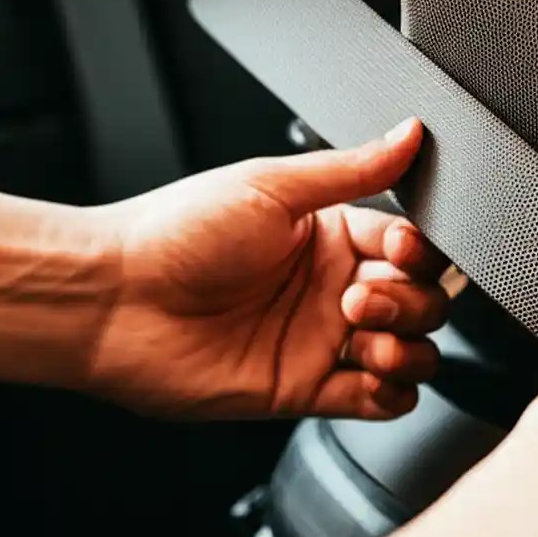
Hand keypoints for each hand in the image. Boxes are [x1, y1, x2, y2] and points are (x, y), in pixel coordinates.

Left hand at [87, 118, 449, 418]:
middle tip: (358, 296)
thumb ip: (351, 169)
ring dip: (408, 346)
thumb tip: (409, 134)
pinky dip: (392, 392)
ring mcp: (322, 340)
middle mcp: (332, 287)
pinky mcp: (308, 388)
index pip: (410, 243)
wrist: (115, 300)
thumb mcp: (271, 186)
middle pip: (422, 299)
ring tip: (362, 333)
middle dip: (410, 299)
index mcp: (330, 233)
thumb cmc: (175, 234)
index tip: (398, 248)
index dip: (418, 250)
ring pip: (412, 351)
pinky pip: (380, 402)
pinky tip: (369, 372)